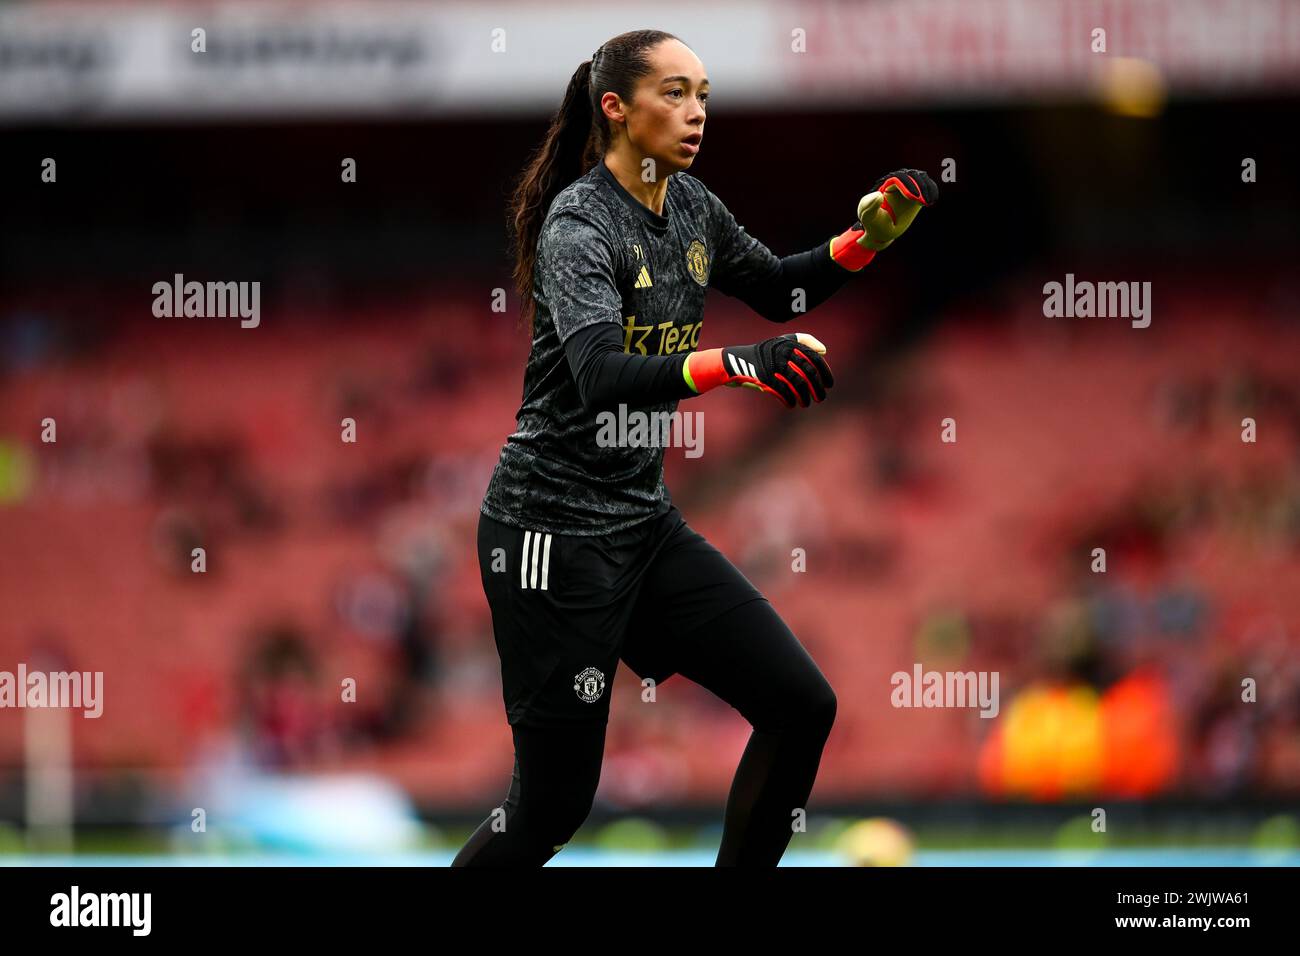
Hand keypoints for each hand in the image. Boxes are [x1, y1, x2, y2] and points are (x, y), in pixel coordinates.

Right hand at [719, 332, 833, 407]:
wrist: (736, 360)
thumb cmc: (764, 353)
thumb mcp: (781, 342)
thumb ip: (802, 342)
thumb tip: (824, 351)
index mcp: (789, 342)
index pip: (814, 357)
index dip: (825, 372)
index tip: (829, 384)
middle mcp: (782, 351)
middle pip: (808, 372)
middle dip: (818, 388)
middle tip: (821, 398)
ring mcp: (773, 363)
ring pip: (797, 383)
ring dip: (805, 397)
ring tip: (806, 404)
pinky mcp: (764, 376)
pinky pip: (782, 390)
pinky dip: (788, 400)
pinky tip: (791, 405)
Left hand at [855, 168, 937, 251]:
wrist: (881, 231)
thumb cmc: (873, 223)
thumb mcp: (867, 216)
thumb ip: (869, 205)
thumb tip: (879, 194)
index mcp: (884, 184)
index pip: (898, 178)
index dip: (907, 185)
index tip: (914, 199)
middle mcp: (897, 182)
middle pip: (912, 175)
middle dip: (919, 186)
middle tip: (922, 202)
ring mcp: (908, 186)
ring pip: (921, 178)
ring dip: (927, 188)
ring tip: (928, 202)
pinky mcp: (917, 193)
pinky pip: (927, 186)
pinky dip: (932, 190)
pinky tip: (932, 200)